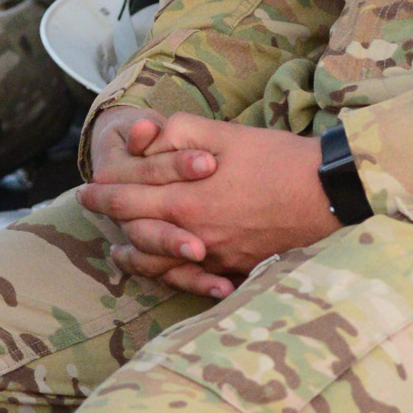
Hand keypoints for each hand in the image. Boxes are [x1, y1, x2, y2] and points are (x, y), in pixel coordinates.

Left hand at [79, 110, 339, 292]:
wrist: (326, 194)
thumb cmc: (277, 158)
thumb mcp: (224, 133)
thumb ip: (177, 132)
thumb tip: (144, 135)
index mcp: (184, 199)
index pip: (125, 199)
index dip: (101, 193)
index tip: (86, 188)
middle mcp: (192, 236)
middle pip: (135, 233)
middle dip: (109, 219)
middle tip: (92, 209)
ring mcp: (214, 258)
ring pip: (157, 266)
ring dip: (133, 256)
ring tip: (120, 249)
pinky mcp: (236, 269)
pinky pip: (192, 281)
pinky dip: (170, 276)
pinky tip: (164, 269)